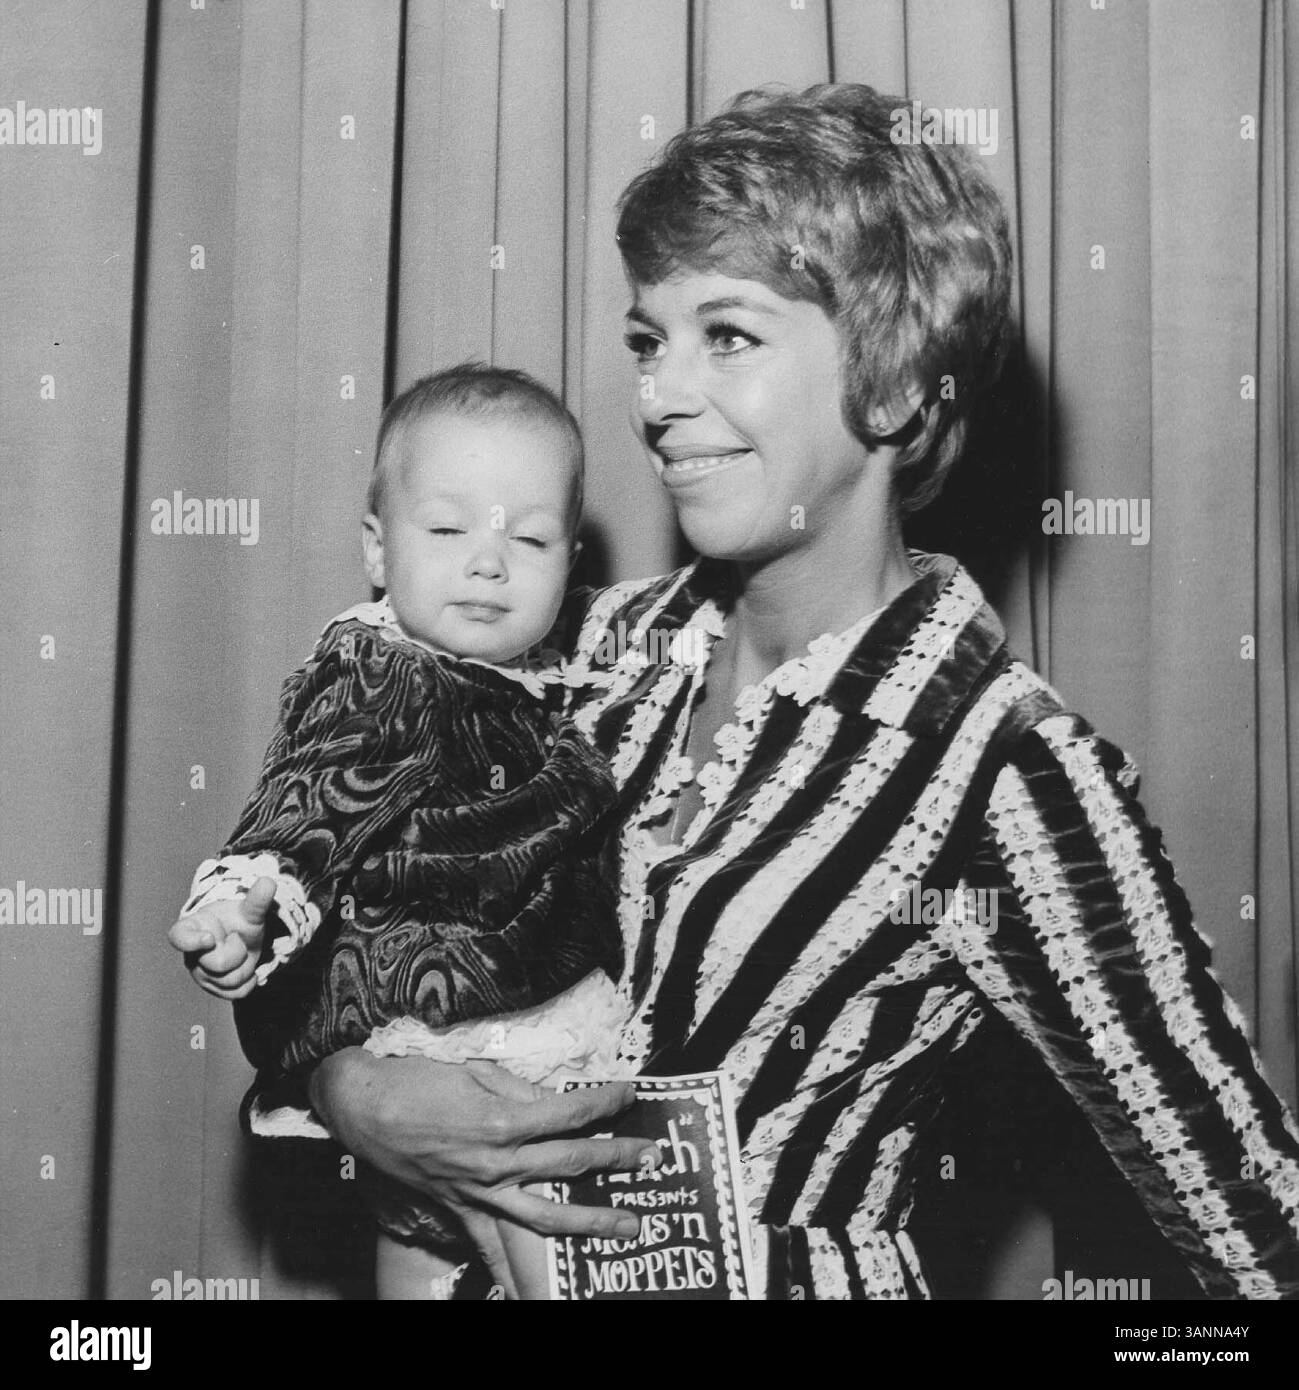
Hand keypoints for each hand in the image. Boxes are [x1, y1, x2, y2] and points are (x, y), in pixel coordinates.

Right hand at [166, 876, 276, 999]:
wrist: (243, 938)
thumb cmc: (238, 921)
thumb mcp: (248, 910)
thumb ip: (256, 900)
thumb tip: (269, 881)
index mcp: (191, 929)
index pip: (179, 937)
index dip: (191, 941)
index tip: (209, 937)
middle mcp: (191, 954)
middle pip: (217, 964)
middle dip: (238, 952)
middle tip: (239, 940)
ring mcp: (200, 973)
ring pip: (228, 980)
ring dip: (245, 966)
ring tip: (243, 952)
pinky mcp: (214, 988)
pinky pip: (235, 993)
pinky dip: (249, 981)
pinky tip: (251, 970)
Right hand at [309, 1050, 657, 1296]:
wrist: (362, 1107)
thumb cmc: (416, 1079)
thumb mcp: (473, 1070)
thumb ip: (519, 1090)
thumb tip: (556, 1102)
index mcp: (501, 1120)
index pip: (569, 1112)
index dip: (604, 1101)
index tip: (631, 1093)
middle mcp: (495, 1163)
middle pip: (570, 1162)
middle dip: (616, 1159)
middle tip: (651, 1156)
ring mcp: (478, 1193)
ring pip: (545, 1217)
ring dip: (591, 1223)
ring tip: (629, 1226)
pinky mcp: (459, 1210)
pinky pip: (492, 1245)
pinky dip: (514, 1272)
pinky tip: (535, 1291)